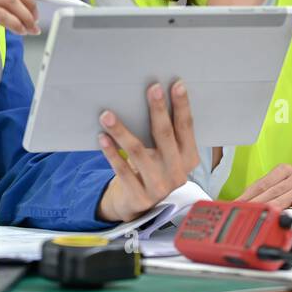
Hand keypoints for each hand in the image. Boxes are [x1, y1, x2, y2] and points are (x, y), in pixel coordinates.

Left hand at [96, 81, 200, 221]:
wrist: (139, 206)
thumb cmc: (153, 170)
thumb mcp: (166, 156)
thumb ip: (166, 135)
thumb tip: (153, 97)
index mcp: (188, 159)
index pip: (186, 128)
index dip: (182, 106)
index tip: (177, 84)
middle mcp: (177, 173)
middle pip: (165, 135)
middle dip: (158, 109)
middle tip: (152, 88)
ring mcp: (159, 187)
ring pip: (138, 152)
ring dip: (121, 131)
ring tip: (107, 115)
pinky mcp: (139, 197)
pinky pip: (122, 170)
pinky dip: (111, 153)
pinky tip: (102, 138)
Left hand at [235, 163, 291, 208]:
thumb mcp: (283, 178)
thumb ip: (265, 188)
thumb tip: (243, 201)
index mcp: (283, 171)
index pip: (262, 183)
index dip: (248, 195)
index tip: (237, 204)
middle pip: (274, 190)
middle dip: (258, 202)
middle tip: (246, 211)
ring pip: (291, 195)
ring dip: (277, 204)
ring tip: (266, 211)